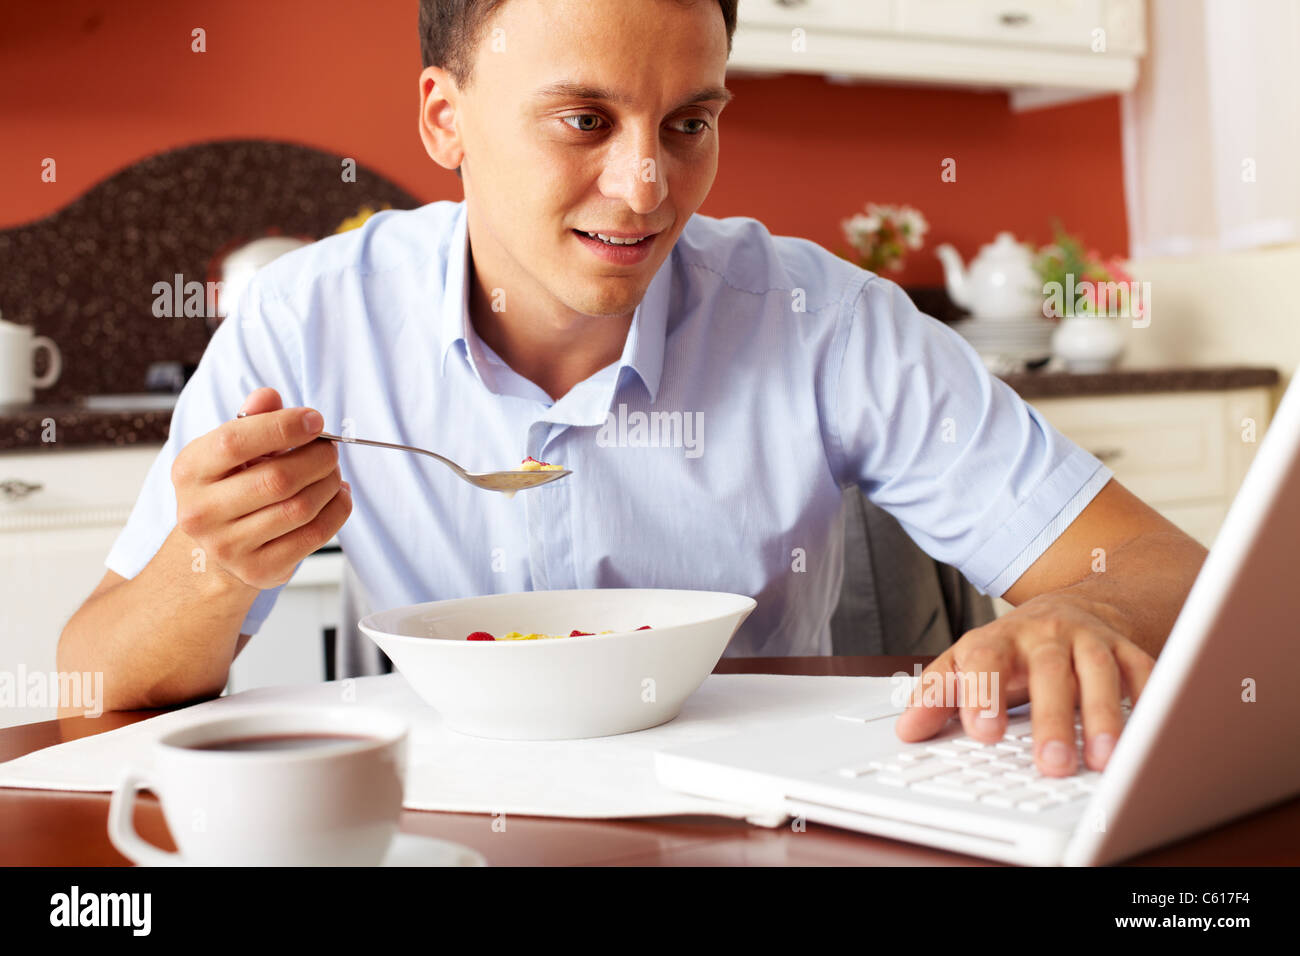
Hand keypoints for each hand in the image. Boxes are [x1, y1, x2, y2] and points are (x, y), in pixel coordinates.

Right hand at [171, 387, 351, 589]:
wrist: (214, 550)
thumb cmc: (229, 487)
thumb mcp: (231, 449)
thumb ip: (251, 419)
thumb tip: (269, 396)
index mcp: (190, 471)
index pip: (234, 442)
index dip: (282, 426)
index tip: (314, 420)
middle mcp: (201, 512)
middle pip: (277, 479)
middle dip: (317, 458)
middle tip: (330, 449)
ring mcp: (228, 546)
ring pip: (300, 508)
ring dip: (329, 483)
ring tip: (332, 471)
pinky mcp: (259, 569)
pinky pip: (314, 535)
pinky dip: (337, 510)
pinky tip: (337, 495)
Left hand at [893, 590, 1155, 776]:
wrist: (1068, 606)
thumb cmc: (1010, 649)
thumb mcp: (965, 665)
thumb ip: (937, 696)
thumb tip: (907, 730)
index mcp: (997, 639)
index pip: (984, 660)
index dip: (982, 693)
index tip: (983, 732)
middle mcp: (1045, 634)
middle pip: (1047, 670)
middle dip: (1051, 718)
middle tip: (1051, 763)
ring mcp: (1089, 640)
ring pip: (1098, 672)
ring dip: (1103, 716)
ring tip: (1103, 760)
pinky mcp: (1127, 649)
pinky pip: (1143, 671)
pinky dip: (1150, 698)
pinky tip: (1150, 731)